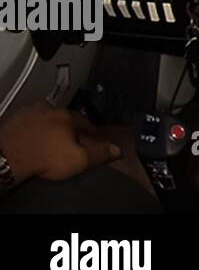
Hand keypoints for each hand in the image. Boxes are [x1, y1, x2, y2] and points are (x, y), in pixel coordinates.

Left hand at [0, 102, 120, 184]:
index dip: (91, 131)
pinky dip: (33, 130)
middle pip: (66, 118)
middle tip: (70, 141)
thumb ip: (100, 153)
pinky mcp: (15, 120)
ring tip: (50, 141)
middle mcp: (50, 110)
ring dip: (50, 127)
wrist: (8, 157)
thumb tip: (117, 149)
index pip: (86, 121)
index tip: (92, 136)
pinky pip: (29, 123)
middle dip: (69, 128)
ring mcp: (31, 113)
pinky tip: (33, 140)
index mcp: (68, 116)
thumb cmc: (41, 157)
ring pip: (46, 118)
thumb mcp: (78, 160)